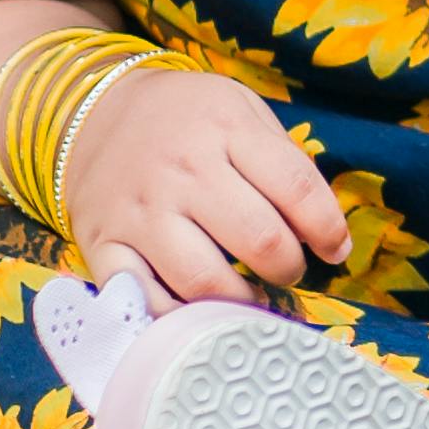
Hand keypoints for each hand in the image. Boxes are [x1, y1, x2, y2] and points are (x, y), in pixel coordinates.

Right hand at [61, 67, 354, 307]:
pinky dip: (180, 318)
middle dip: (290, 267)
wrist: (93, 112)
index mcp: (224, 127)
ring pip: (205, 281)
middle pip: (260, 240)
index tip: (335, 250)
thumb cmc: (187, 119)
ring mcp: (139, 211)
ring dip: (243, 300)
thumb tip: (326, 235)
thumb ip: (284, 163)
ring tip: (251, 294)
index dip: (328, 229)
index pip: (296, 188)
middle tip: (288, 269)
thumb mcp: (240, 110)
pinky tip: (200, 310)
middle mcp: (182, 170)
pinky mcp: (102, 245)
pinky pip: (146, 300)